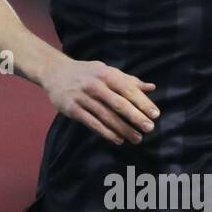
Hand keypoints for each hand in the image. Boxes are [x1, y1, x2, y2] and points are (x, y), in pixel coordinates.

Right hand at [43, 58, 159, 145]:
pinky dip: (106, 132)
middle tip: (149, 129)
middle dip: (136, 117)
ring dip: (123, 129)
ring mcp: (83, 98)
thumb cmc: (87, 73)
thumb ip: (129, 80)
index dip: (143, 103)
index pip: (128, 90)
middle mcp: (95, 85)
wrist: (55, 72)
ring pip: (106, 116)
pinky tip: (118, 139)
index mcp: (106, 74)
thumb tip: (151, 87)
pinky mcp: (72, 109)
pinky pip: (92, 123)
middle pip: (119, 104)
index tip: (155, 115)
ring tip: (137, 138)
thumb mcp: (107, 71)